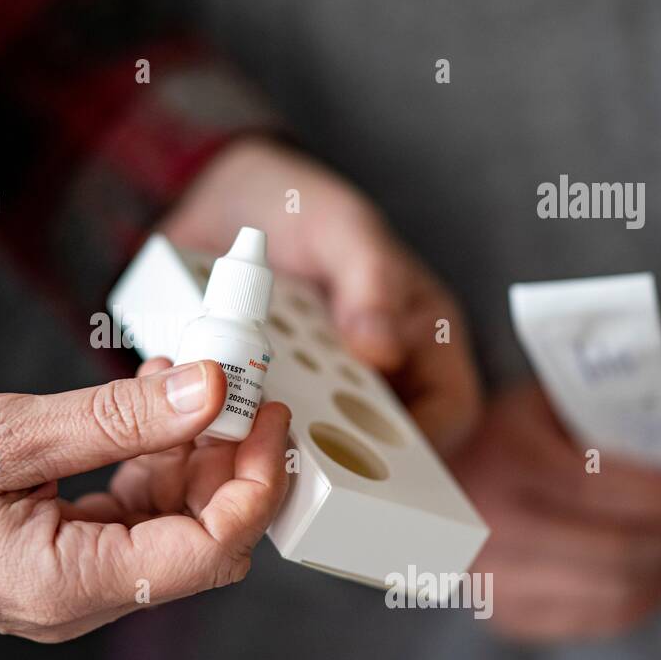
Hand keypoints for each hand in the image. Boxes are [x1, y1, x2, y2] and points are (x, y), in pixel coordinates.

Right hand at [0, 359, 291, 641]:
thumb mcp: (7, 433)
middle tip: (238, 384)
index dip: (252, 480)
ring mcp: (69, 582)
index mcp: (67, 587)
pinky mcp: (57, 555)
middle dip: (228, 463)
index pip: (207, 551)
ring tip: (188, 378)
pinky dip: (149, 460)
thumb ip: (117, 417)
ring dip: (190, 454)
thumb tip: (210, 392)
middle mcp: (78, 600)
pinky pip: (129, 515)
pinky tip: (148, 403)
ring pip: (169, 525)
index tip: (266, 411)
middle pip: (199, 542)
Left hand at [162, 137, 481, 453]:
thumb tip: (382, 351)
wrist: (222, 206)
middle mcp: (380, 374)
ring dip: (285, 446)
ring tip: (244, 429)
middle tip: (293, 452)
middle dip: (341, 457)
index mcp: (422, 336)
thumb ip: (368, 278)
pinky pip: (266, 428)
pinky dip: (243, 424)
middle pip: (383, 444)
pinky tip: (212, 415)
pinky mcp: (273, 396)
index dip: (420, 445)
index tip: (365, 454)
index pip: (448, 411)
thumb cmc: (298, 202)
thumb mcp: (339, 226)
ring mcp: (325, 391)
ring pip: (322, 446)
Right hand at [452, 383, 660, 641]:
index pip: (600, 490)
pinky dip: (636, 602)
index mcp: (502, 463)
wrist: (422, 490)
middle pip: (615, 551)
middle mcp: (490, 527)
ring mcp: (494, 578)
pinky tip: (650, 577)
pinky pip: (590, 621)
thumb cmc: (491, 443)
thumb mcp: (534, 408)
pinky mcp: (502, 614)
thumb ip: (594, 418)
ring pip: (610, 594)